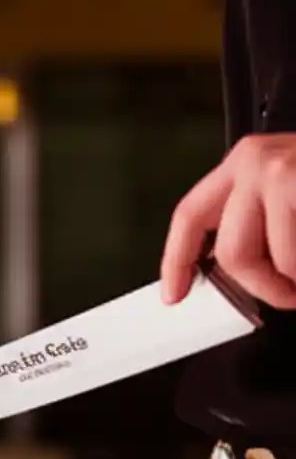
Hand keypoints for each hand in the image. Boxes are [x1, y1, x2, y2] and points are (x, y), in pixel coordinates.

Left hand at [161, 133, 295, 307]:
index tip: (174, 294)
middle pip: (231, 253)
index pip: (191, 215)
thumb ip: (259, 224)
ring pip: (272, 262)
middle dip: (263, 288)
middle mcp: (256, 161)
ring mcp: (282, 171)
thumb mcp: (291, 194)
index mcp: (246, 163)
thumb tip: (222, 274)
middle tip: (292, 297)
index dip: (177, 259)